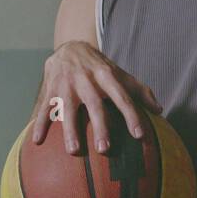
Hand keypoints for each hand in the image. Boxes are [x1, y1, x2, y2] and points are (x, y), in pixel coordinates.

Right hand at [31, 40, 162, 155]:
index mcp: (107, 76)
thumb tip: (160, 111)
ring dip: (70, 130)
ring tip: (73, 150)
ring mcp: (67, 84)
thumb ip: (140, 91)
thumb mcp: (120, 74)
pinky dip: (39, 124)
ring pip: (68, 108)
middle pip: (95, 105)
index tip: (139, 135)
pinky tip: (36, 141)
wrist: (70, 47)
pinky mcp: (50, 88)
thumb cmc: (100, 68)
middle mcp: (87, 80)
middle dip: (100, 126)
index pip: (123, 98)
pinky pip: (44, 108)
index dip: (132, 116)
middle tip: (105, 149)